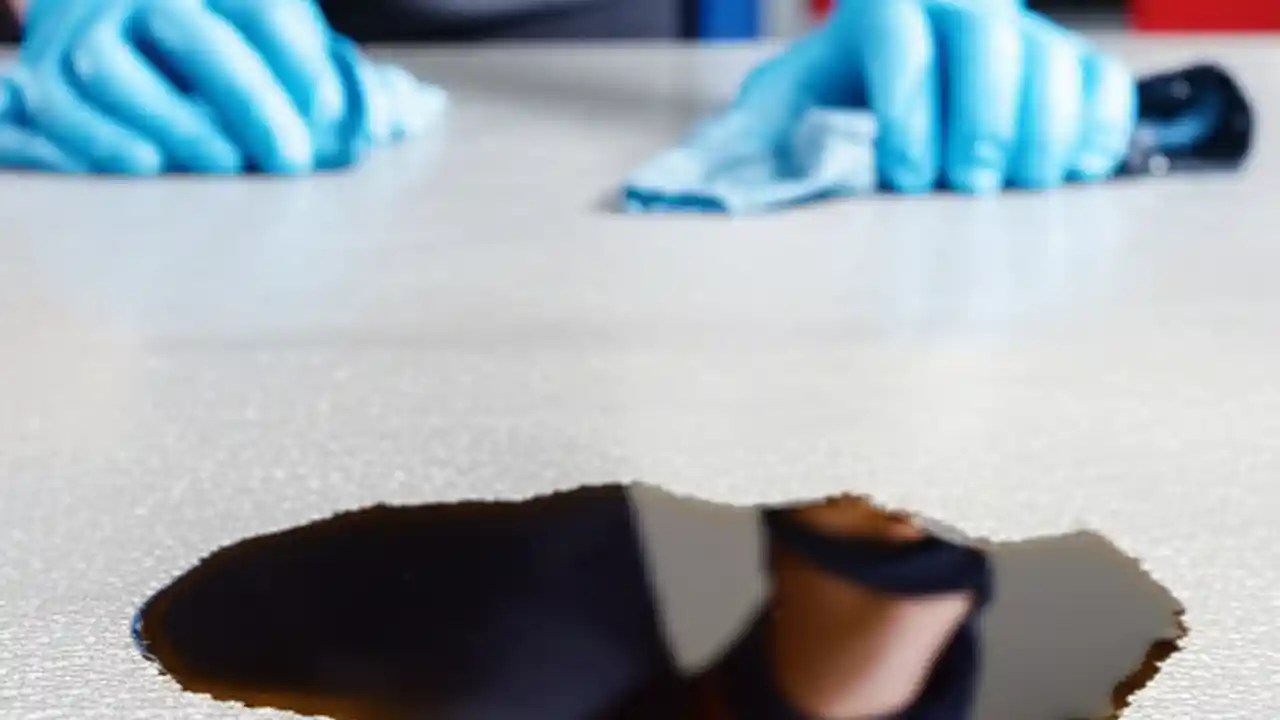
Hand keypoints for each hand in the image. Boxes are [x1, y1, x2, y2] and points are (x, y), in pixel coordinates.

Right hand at [1, 0, 443, 174]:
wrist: (111, 15)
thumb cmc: (218, 40)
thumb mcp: (272, 35)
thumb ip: (335, 73)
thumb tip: (421, 109)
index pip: (259, 6)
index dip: (297, 58)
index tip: (331, 112)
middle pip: (192, 31)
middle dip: (245, 96)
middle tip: (290, 157)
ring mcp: (82, 31)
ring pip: (110, 68)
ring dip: (170, 119)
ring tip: (221, 163)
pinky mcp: (39, 77)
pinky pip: (52, 106)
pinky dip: (93, 139)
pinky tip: (143, 166)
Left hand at [735, 0, 1135, 192]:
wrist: (890, 55)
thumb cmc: (833, 95)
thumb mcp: (781, 103)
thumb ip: (749, 134)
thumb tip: (686, 185)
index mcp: (880, 11)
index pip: (899, 41)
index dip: (908, 107)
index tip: (906, 174)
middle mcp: (958, 11)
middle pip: (990, 42)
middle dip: (984, 117)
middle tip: (969, 183)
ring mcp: (1018, 34)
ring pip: (1055, 60)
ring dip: (1046, 129)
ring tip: (1023, 186)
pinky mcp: (1063, 62)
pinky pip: (1101, 82)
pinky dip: (1099, 127)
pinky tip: (1075, 171)